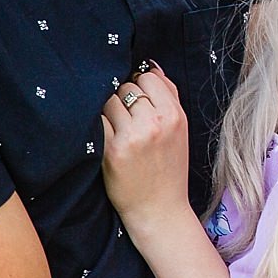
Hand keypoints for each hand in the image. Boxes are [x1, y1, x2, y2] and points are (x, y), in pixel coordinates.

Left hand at [100, 65, 189, 224]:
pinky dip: (97, 126)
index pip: (148, 77)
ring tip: (115, 129)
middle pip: (126, 88)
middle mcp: (156, 123)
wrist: (160, 209)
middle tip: (124, 118)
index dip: (139, 85)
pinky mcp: (112, 151)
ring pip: (109, 102)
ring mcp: (133, 137)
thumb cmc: (169, 168)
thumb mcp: (180, 130)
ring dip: (107, 111)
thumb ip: (169, 97)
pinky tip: (104, 137)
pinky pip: (97, 122)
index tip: (137, 100)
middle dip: (122, 98)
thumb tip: (150, 67)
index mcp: (175, 115)